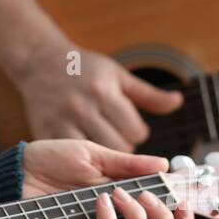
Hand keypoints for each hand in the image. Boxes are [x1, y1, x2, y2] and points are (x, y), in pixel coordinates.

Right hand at [12, 37, 182, 150]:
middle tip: (118, 137)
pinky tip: (84, 148)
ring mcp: (64, 120)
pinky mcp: (47, 131)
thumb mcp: (117, 75)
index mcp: (104, 91)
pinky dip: (82, 156)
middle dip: (124, 145)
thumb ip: (148, 94)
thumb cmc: (84, 69)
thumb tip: (178, 102)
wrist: (39, 62)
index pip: (136, 131)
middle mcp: (84, 106)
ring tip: (103, 142)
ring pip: (97, 155)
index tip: (130, 127)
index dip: (138, 132)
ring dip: (105, 154)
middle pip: (119, 147)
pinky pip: (74, 155)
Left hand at [22, 138, 194, 218]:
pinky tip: (101, 199)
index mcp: (126, 202)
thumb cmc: (53, 159)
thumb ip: (129, 164)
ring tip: (123, 194)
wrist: (17, 169)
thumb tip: (165, 165)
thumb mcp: (95, 154)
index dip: (182, 218)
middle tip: (152, 197)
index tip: (185, 201)